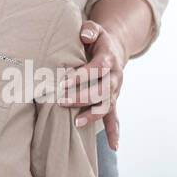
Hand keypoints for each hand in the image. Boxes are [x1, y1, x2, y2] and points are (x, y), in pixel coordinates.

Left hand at [57, 20, 127, 151]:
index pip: (95, 69)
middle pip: (101, 91)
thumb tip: (84, 35)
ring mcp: (114, 91)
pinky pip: (115, 118)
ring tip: (77, 123)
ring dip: (92, 115)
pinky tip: (113, 147)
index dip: (80, 76)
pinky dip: (114, 132)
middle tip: (62, 101)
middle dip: (82, 97)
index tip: (63, 82)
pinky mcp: (113, 100)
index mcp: (108, 59)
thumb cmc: (97, 40)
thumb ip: (89, 30)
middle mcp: (114, 77)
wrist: (115, 48)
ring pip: (106, 106)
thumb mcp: (95, 29)